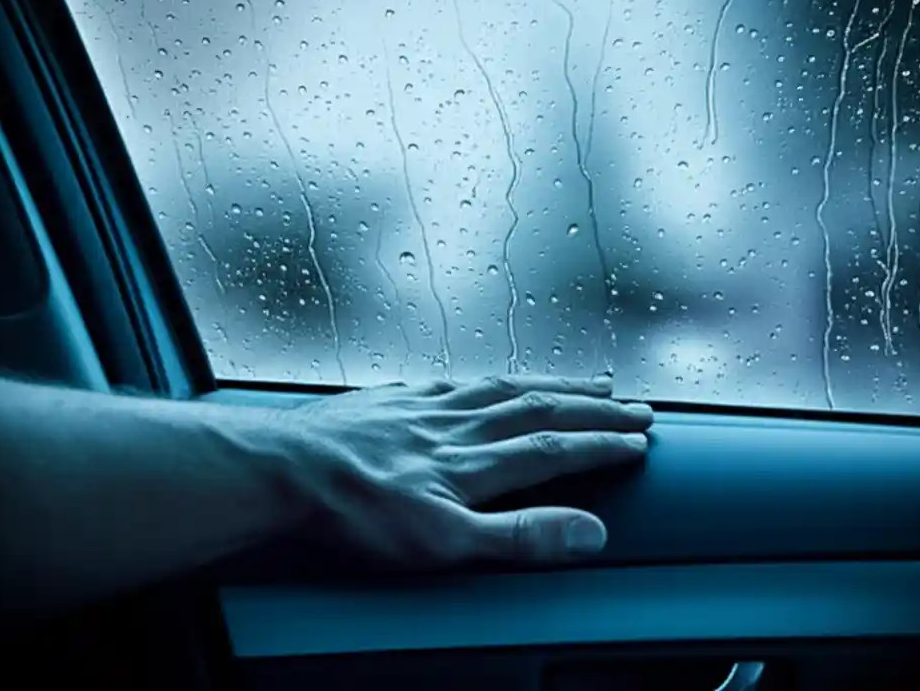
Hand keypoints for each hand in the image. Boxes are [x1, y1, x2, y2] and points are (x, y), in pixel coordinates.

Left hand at [253, 375, 652, 566]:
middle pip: (541, 408)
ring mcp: (425, 404)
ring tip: (586, 381)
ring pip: (505, 387)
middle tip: (634, 406)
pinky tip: (492, 380)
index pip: (556, 448)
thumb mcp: (443, 541)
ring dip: (553, 384)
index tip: (639, 440)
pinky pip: (459, 380)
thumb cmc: (354, 512)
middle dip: (593, 408)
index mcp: (475, 461)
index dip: (601, 444)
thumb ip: (519, 535)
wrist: (281, 470)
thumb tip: (588, 531)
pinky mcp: (394, 398)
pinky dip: (492, 378)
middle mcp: (458, 423)